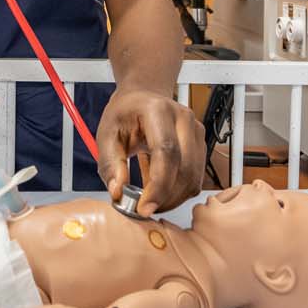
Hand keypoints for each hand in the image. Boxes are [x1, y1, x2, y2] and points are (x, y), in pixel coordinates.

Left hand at [96, 88, 205, 215]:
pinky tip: (159, 189)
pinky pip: (195, 178)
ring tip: (148, 199)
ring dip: (172, 198)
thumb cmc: (126, 113)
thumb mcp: (106, 134)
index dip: (158, 185)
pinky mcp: (201, 146)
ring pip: (194, 178)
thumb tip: (118, 192)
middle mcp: (184, 119)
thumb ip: (110, 163)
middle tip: (143, 209)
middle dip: (165, 197)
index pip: (167, 152)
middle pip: (185, 169)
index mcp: (158, 111)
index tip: (144, 207)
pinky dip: (177, 192)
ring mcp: (197, 132)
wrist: (143, 98)